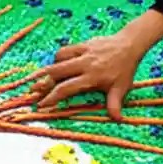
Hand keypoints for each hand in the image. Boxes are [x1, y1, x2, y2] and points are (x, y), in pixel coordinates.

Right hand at [32, 33, 146, 119]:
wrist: (129, 45)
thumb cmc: (125, 69)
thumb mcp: (122, 88)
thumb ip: (115, 104)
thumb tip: (117, 119)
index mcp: (92, 77)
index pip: (67, 88)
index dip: (52, 97)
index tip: (42, 105)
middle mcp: (85, 64)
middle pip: (57, 72)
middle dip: (44, 82)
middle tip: (33, 91)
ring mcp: (82, 52)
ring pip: (58, 59)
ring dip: (50, 69)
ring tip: (44, 78)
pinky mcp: (82, 44)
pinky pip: (65, 50)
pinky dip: (59, 58)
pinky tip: (58, 64)